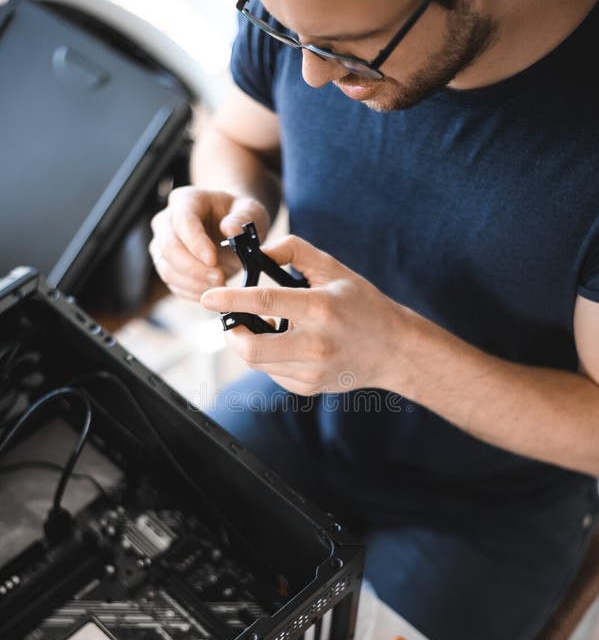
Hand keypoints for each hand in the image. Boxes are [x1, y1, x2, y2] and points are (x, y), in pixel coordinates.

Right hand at [149, 187, 270, 300]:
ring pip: (167, 268)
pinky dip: (192, 292)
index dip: (196, 242)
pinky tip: (212, 292)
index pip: (183, 221)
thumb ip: (243, 217)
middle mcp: (166, 220)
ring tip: (220, 286)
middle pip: (169, 247)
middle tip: (220, 278)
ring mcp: (161, 245)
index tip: (213, 260)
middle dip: (194, 268)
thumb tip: (229, 229)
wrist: (229, 229)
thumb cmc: (239, 216)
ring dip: (194, 283)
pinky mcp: (166, 266)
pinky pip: (172, 284)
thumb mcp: (251, 211)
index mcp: (186, 200)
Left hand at [201, 234, 412, 395]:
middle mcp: (316, 344)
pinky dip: (267, 357)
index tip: (206, 298)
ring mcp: (311, 372)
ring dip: (247, 342)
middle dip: (230, 331)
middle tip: (229, 318)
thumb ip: (293, 251)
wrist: (393, 350)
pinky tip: (284, 343)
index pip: (264, 303)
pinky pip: (271, 372)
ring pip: (256, 362)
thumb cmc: (361, 304)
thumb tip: (258, 253)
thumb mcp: (333, 268)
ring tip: (263, 326)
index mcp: (320, 308)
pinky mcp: (307, 388)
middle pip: (250, 347)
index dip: (229, 300)